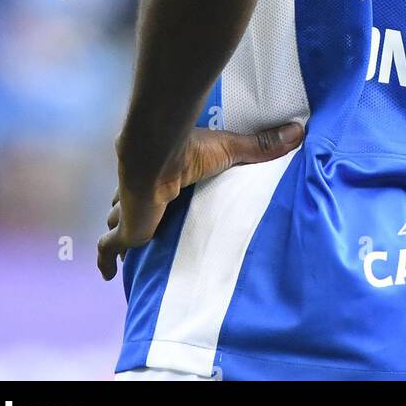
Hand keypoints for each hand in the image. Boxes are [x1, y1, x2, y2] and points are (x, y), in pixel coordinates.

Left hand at [97, 120, 303, 279]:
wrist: (155, 155)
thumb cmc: (188, 149)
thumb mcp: (230, 150)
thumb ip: (260, 146)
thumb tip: (299, 131)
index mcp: (164, 173)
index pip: (156, 184)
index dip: (155, 191)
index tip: (160, 198)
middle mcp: (143, 192)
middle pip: (132, 204)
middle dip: (134, 214)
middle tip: (146, 228)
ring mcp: (131, 212)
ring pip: (117, 223)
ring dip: (119, 233)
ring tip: (128, 249)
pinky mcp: (126, 231)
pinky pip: (109, 249)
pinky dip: (106, 261)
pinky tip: (106, 274)